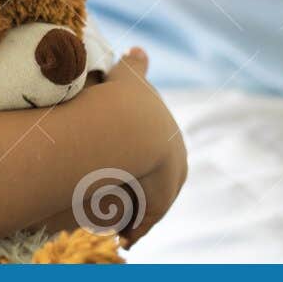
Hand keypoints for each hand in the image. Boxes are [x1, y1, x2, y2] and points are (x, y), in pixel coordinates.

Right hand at [100, 48, 186, 247]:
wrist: (131, 130)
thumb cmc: (126, 99)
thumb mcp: (130, 77)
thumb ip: (135, 66)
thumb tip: (139, 49)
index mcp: (172, 141)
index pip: (161, 156)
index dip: (143, 159)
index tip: (130, 163)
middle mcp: (175, 168)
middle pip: (154, 184)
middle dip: (137, 189)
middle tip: (111, 192)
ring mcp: (166, 190)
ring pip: (145, 206)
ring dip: (129, 213)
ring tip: (107, 217)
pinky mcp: (153, 208)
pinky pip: (138, 224)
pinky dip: (128, 229)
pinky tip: (114, 233)